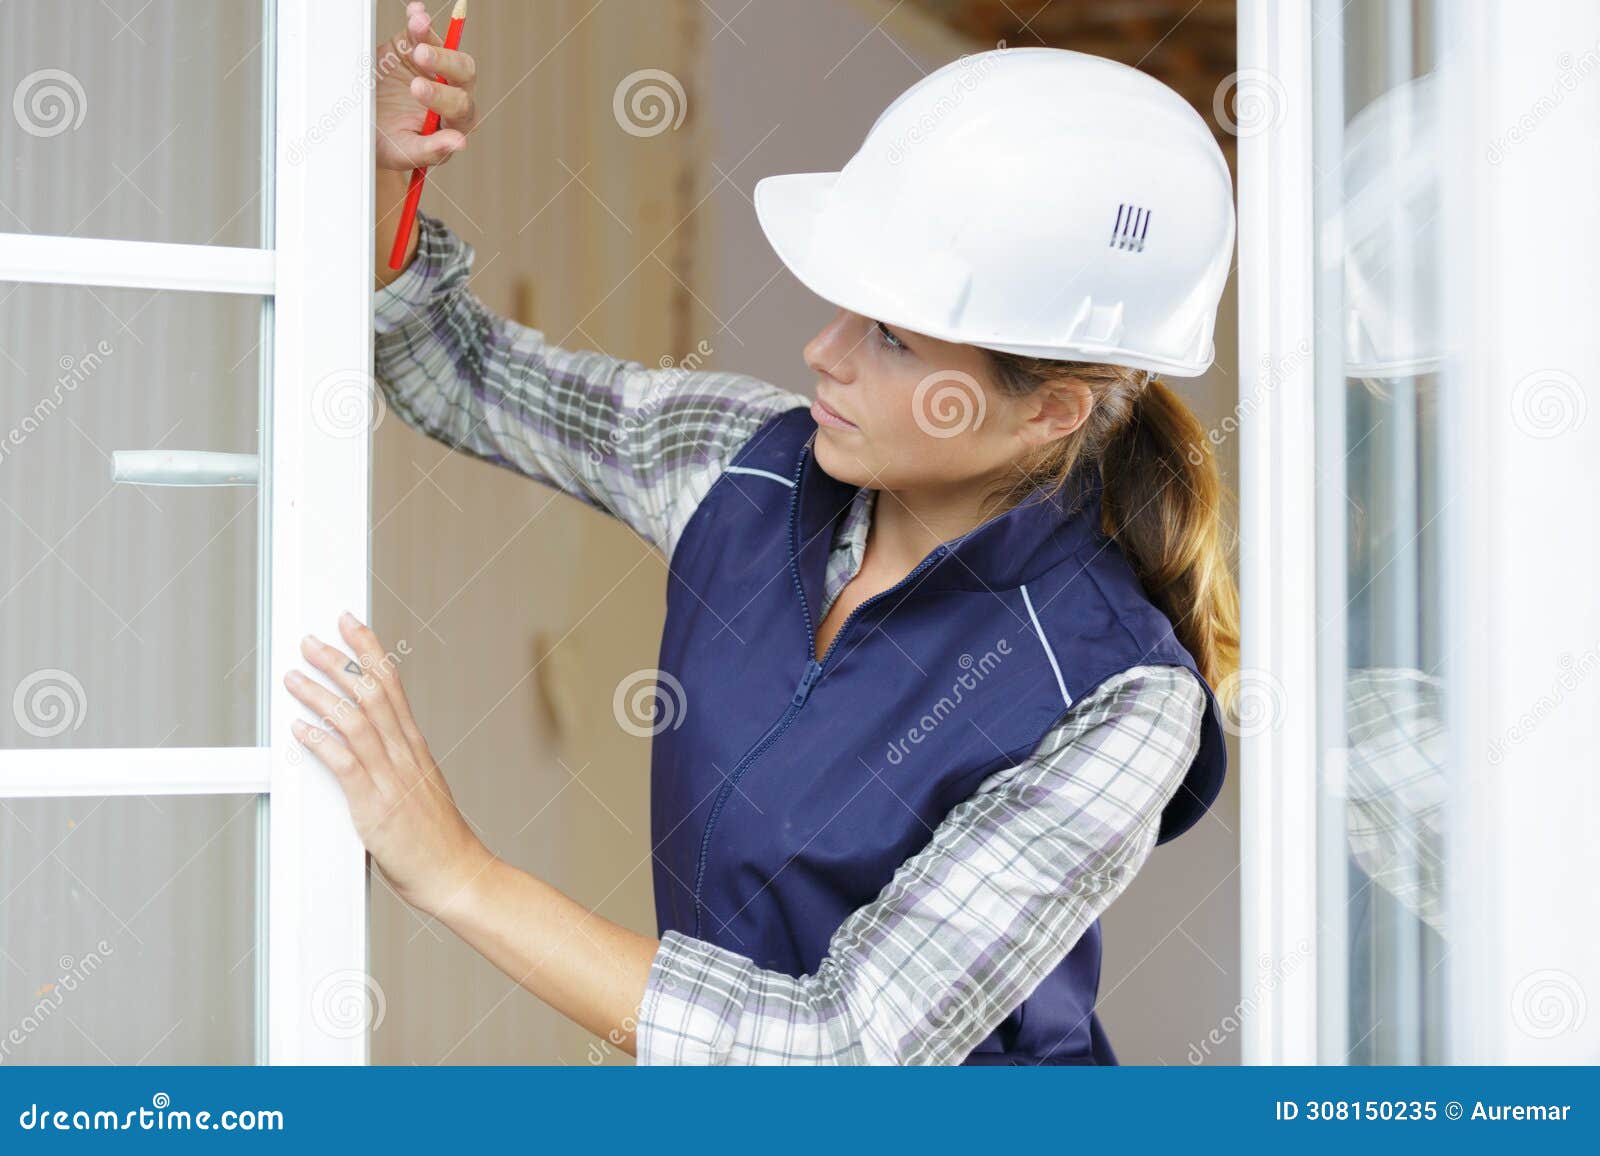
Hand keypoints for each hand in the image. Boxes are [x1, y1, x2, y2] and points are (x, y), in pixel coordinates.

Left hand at [284, 612, 493, 917]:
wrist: (457, 873)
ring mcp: (392, 779)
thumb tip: (364, 745)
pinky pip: (346, 765)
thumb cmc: (436, 838)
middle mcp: (404, 754)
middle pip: (371, 693)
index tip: (350, 623)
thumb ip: (395, 763)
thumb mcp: (420, 787)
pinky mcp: (376, 806)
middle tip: (311, 641)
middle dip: (339, 661)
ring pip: (356, 721)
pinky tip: (302, 728)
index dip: (369, 650)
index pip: (391, 684)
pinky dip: (322, 742)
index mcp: (415, 747)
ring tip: (295, 677)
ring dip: (322, 695)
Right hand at [375, 0, 478, 173]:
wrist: (366, 125)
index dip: (442, 97)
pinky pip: (423, 32)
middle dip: (443, 62)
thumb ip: (432, 151)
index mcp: (455, 121)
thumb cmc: (390, 145)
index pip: (460, 106)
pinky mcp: (417, 49)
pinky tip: (415, 12)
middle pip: (463, 72)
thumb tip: (460, 142)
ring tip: (417, 26)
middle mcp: (452, 91)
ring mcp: (436, 68)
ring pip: (446, 48)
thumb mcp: (405, 153)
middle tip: (420, 57)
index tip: (417, 89)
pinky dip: (419, 21)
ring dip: (432, 37)